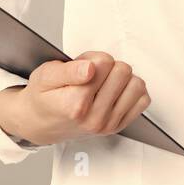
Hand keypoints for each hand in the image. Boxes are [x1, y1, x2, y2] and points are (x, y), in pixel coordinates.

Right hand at [0, 51, 150, 146]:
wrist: (41, 122)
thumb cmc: (43, 97)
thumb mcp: (45, 76)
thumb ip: (68, 70)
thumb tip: (90, 68)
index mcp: (75, 104)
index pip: (104, 62)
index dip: (92, 58)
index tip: (80, 67)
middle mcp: (94, 118)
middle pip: (122, 70)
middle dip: (107, 66)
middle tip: (90, 75)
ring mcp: (108, 125)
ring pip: (136, 84)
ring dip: (121, 79)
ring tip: (102, 83)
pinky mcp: (119, 126)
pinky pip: (142, 100)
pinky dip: (130, 91)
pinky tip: (114, 92)